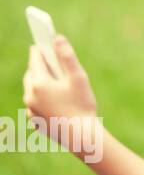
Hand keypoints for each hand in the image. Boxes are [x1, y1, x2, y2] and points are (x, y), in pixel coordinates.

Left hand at [22, 35, 100, 153]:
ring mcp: (31, 110)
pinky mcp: (35, 121)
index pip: (35, 60)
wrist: (81, 136)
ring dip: (40, 82)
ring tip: (51, 78)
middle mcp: (30, 96)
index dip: (39, 50)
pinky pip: (35, 105)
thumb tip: (57, 38)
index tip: (41, 42)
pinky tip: (54, 100)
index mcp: (39, 83)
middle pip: (31, 75)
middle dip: (39, 67)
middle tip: (48, 60)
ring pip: (32, 90)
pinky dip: (42, 99)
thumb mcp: (78, 77)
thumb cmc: (82, 104)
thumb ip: (67, 56)